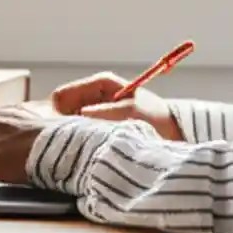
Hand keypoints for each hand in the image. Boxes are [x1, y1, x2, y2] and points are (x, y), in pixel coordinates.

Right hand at [51, 71, 184, 141]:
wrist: (173, 131)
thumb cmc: (155, 118)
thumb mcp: (128, 113)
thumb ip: (103, 113)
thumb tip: (79, 115)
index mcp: (99, 83)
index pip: (62, 96)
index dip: (59, 113)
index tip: (63, 131)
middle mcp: (94, 94)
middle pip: (63, 110)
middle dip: (67, 125)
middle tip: (74, 143)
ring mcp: (96, 109)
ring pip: (71, 122)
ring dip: (76, 134)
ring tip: (86, 147)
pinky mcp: (99, 124)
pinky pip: (81, 131)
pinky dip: (83, 139)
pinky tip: (91, 149)